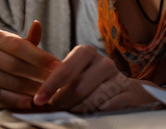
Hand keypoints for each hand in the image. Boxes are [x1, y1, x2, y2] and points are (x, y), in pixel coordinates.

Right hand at [0, 20, 60, 109]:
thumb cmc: (9, 58)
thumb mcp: (19, 47)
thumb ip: (30, 39)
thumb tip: (37, 24)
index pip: (19, 46)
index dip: (40, 57)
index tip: (57, 65)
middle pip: (15, 65)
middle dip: (38, 74)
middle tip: (55, 81)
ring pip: (11, 81)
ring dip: (32, 89)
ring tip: (47, 92)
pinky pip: (3, 96)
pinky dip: (20, 100)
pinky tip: (33, 102)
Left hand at [33, 45, 157, 112]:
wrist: (123, 89)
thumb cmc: (89, 81)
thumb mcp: (73, 73)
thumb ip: (56, 79)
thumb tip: (37, 96)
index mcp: (85, 52)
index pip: (65, 69)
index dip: (50, 86)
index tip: (38, 100)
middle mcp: (103, 61)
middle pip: (78, 87)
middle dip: (63, 102)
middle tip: (56, 109)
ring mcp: (118, 77)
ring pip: (92, 100)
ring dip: (78, 110)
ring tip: (72, 111)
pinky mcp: (129, 93)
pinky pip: (108, 108)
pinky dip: (96, 113)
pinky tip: (91, 113)